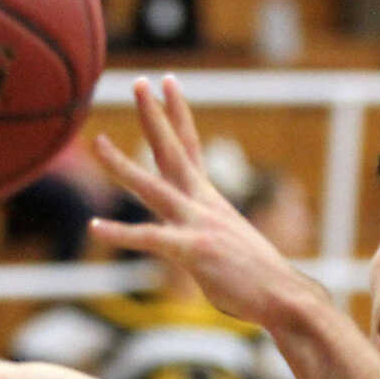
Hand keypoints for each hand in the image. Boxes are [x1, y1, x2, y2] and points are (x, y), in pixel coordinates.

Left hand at [89, 75, 309, 328]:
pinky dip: (121, 233)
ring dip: (123, 166)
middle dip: (154, 116)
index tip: (168, 82)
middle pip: (172, 152)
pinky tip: (96, 226)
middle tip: (139, 82)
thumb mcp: (228, 246)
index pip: (190, 147)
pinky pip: (151, 238)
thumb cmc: (256, 278)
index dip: (177, 114)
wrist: (283, 297)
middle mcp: (203, 205)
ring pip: (153, 188)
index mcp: (210, 201)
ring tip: (97, 143)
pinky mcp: (194, 251)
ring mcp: (198, 225)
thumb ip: (206, 236)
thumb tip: (199, 241)